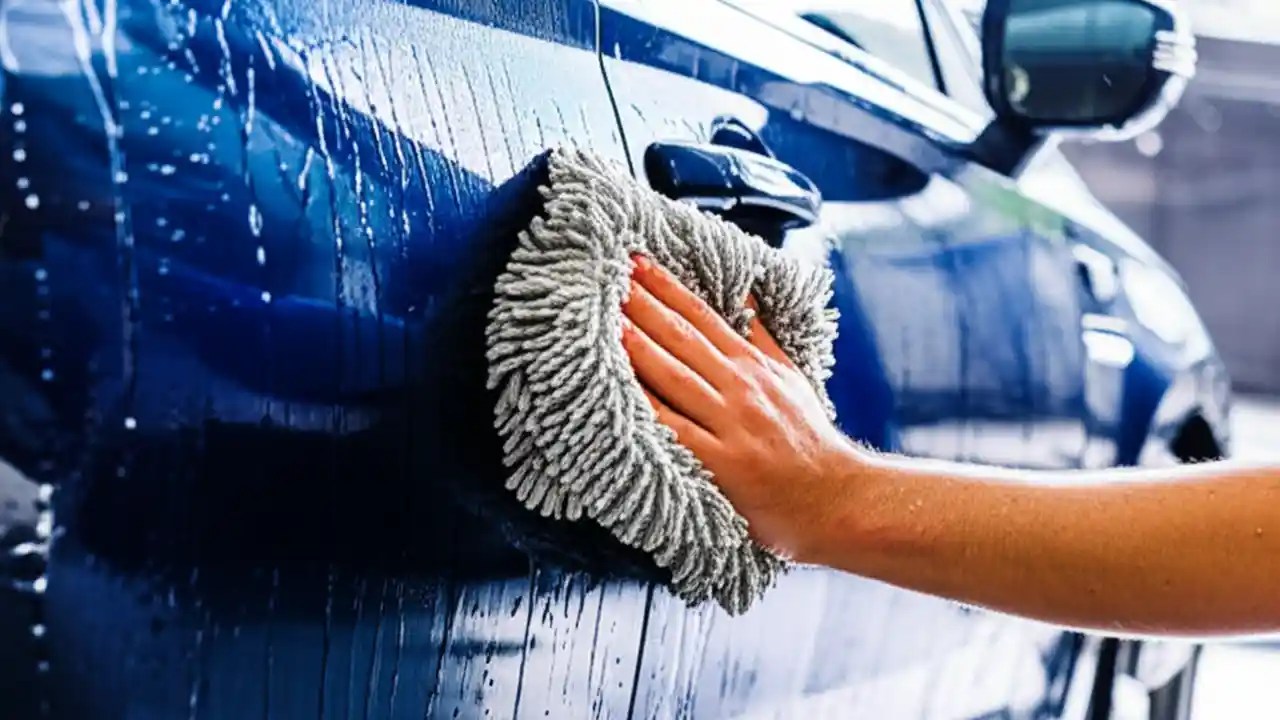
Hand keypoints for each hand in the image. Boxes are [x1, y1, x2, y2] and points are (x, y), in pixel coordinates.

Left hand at [621, 255, 862, 560]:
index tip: (637, 262)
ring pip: (676, 376)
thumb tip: (744, 295)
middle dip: (644, 305)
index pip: (702, 316)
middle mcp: (741, 388)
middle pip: (683, 338)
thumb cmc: (809, 440)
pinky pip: (675, 429)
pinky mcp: (722, 463)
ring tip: (608, 320)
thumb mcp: (791, 378)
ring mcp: (732, 424)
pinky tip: (621, 390)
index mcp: (753, 366)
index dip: (667, 287)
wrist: (836, 498)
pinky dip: (648, 407)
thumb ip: (763, 336)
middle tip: (608, 276)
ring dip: (640, 345)